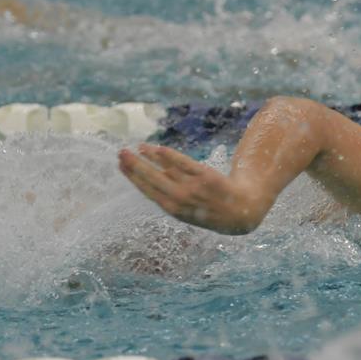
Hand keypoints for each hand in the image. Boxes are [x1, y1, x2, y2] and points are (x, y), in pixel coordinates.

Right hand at [118, 145, 253, 233]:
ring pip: (165, 169)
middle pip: (151, 178)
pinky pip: (183, 163)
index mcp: (173, 209)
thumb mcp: (186, 210)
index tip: (121, 166)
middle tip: (120, 153)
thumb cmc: (209, 210)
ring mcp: (192, 187)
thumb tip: (150, 177)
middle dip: (134, 165)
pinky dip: (168, 156)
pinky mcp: (205, 175)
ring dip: (148, 157)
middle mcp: (180, 199)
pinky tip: (157, 148)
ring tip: (136, 148)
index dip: (132, 177)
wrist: (240, 212)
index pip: (146, 190)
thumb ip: (169, 194)